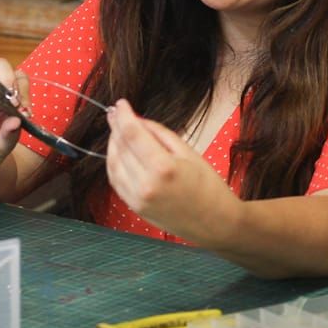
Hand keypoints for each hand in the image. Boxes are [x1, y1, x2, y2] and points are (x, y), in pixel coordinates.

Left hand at [104, 99, 239, 241]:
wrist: (215, 223)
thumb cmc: (209, 186)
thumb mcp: (188, 152)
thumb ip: (159, 134)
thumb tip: (137, 121)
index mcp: (163, 168)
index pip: (132, 134)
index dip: (123, 116)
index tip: (120, 103)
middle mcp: (145, 184)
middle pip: (120, 147)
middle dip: (116, 127)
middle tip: (116, 113)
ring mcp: (137, 199)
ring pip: (113, 164)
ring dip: (112, 144)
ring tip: (117, 131)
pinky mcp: (134, 207)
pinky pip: (116, 181)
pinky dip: (113, 163)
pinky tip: (119, 153)